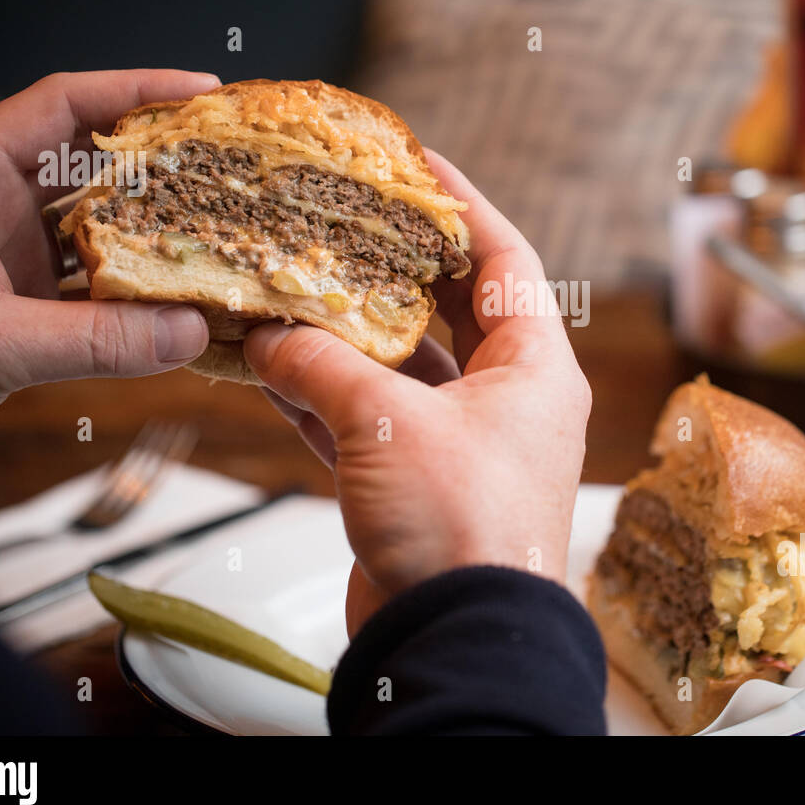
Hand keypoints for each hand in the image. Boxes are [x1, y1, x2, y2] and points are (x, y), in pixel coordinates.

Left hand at [0, 70, 218, 476]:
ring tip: (216, 228)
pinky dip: (135, 290)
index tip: (200, 91)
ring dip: (152, 230)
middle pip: (88, 159)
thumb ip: (95, 340)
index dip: (133, 90)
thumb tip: (191, 329)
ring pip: (95, 225)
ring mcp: (3, 256)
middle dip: (158, 160)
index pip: (58, 105)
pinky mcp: (16, 304)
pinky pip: (92, 284)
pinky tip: (178, 298)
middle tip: (224, 161)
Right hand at [244, 149, 591, 635]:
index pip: (505, 260)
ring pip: (396, 369)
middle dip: (387, 269)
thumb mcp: (386, 423)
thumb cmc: (460, 528)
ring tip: (285, 291)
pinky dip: (320, 399)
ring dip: (340, 339)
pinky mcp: (415, 486)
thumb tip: (272, 333)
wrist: (455, 642)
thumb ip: (323, 366)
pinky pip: (365, 423)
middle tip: (336, 223)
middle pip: (444, 310)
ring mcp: (460, 444)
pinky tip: (271, 370)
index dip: (461, 205)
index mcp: (533, 368)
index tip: (417, 162)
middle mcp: (505, 400)